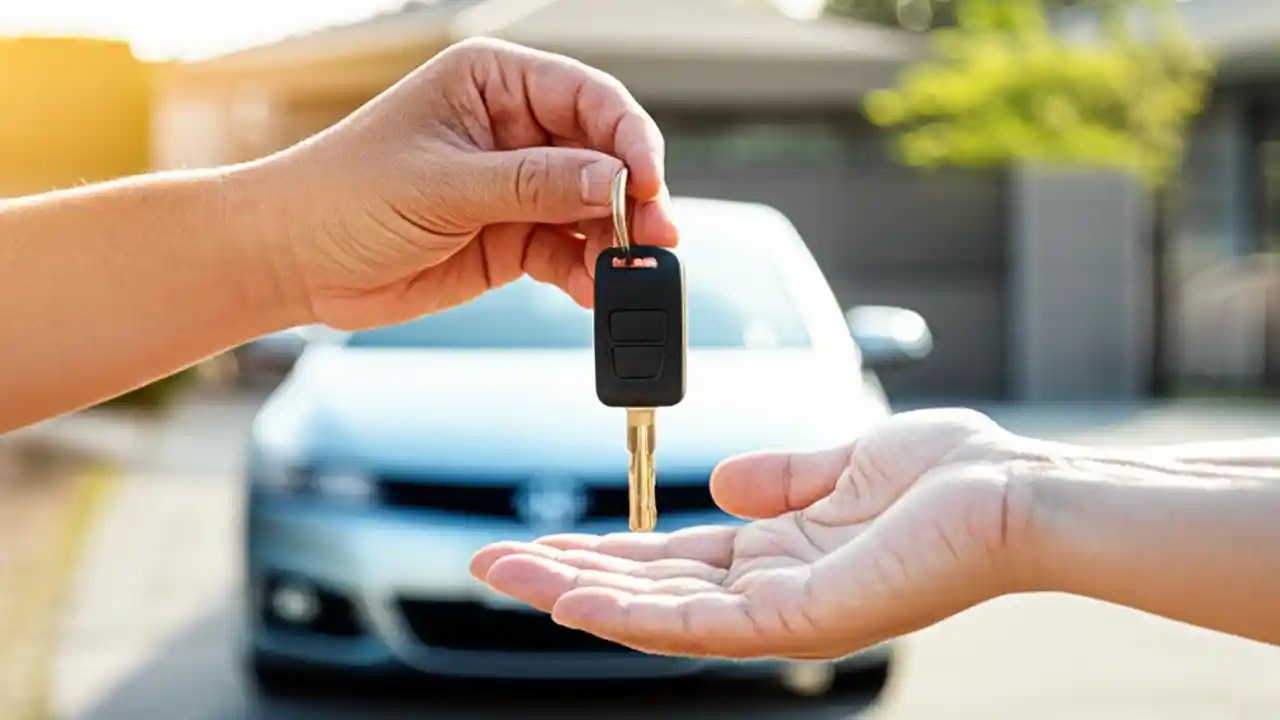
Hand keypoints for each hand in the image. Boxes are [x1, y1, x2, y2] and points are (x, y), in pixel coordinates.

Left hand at [237, 37, 676, 330]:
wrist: (294, 261)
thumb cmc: (344, 195)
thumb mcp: (443, 184)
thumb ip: (535, 185)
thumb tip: (617, 183)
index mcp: (494, 83)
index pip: (587, 97)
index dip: (628, 137)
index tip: (647, 181)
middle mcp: (514, 129)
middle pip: (602, 156)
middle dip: (632, 197)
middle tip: (655, 237)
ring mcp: (517, 188)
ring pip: (593, 210)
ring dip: (615, 242)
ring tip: (628, 273)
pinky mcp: (512, 239)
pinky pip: (568, 252)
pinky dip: (586, 273)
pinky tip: (594, 290)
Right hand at [470, 409, 1041, 658]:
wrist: (1015, 490)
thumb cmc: (951, 475)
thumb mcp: (842, 462)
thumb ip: (780, 477)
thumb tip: (722, 479)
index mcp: (781, 553)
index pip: (671, 561)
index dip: (604, 553)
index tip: (543, 542)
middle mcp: (773, 590)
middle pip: (649, 590)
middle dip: (568, 577)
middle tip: (492, 564)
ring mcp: (784, 612)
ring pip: (658, 612)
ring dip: (578, 595)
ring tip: (508, 577)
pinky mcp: (800, 619)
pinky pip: (699, 622)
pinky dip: (632, 613)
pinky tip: (576, 599)